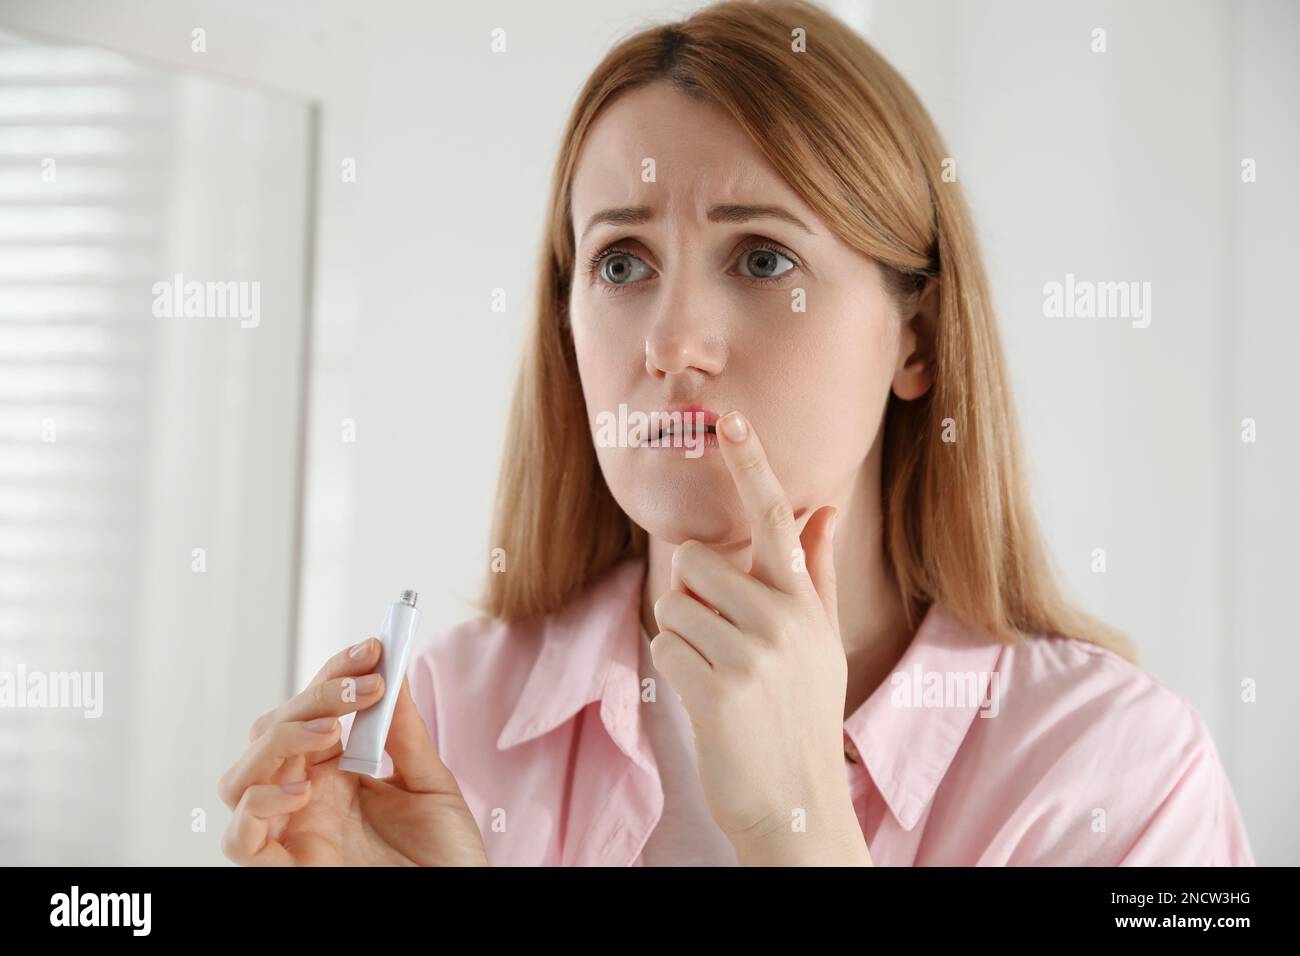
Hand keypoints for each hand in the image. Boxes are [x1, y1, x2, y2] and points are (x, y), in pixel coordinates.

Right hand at [218, 638, 487, 865]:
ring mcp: (288, 835)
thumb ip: (404, 734)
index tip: (373, 648)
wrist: (454, 907)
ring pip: (240, 778)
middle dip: (312, 697)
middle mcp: (303, 800)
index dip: (336, 675)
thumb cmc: (445, 860)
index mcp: (335, 775)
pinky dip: (259, 805)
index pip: (315, 710)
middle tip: (363, 685)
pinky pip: (238, 839)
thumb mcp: (431, 786)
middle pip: (271, 734)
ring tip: (330, 728)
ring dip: (279, 741)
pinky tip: (304, 790)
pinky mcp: (281, 871)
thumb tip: (391, 669)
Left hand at [649, 410, 870, 865]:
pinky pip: (664, 648)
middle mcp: (782, 618)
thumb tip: (822, 506)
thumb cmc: (802, 711)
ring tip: (719, 673)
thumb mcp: (822, 639)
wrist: (795, 801)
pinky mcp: (716, 688)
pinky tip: (708, 699)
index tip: (729, 419)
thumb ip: (818, 569)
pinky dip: (675, 671)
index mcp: (804, 600)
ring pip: (674, 604)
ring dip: (683, 637)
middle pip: (693, 561)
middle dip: (693, 595)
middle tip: (721, 639)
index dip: (751, 465)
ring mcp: (750, 653)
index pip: (773, 516)